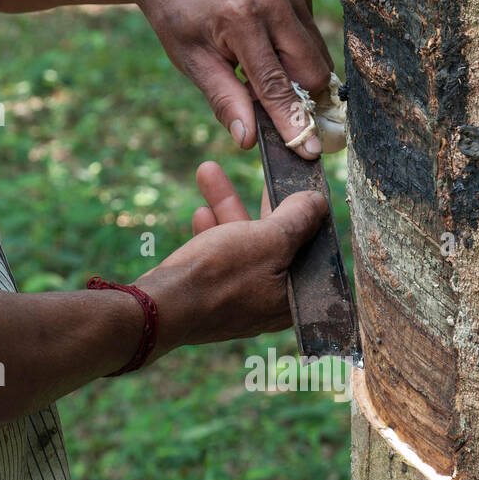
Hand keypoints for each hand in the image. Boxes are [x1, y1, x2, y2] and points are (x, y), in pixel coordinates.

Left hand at [134, 0, 333, 158]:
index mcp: (241, 18)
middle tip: (267, 101)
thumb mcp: (192, 63)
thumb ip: (224, 100)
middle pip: (313, 71)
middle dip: (300, 98)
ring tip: (260, 71)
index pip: (276, 83)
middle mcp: (273, 0)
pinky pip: (311, 39)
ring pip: (318, 57)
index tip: (309, 151)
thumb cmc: (180, 18)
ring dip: (297, 77)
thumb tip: (248, 140)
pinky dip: (295, 55)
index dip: (293, 121)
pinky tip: (266, 49)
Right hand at [135, 161, 327, 357]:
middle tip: (258, 172)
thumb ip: (298, 219)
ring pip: (243, 245)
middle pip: (275, 244)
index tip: (295, 186)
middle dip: (259, 201)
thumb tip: (317, 203)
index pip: (310, 250)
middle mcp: (272, 305)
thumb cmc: (220, 275)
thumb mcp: (270, 239)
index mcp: (295, 299)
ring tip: (207, 172)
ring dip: (226, 207)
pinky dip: (213, 234)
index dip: (305, 215)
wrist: (161, 308)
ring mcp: (240, 302)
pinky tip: (200, 212)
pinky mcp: (212, 298)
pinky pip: (220, 260)